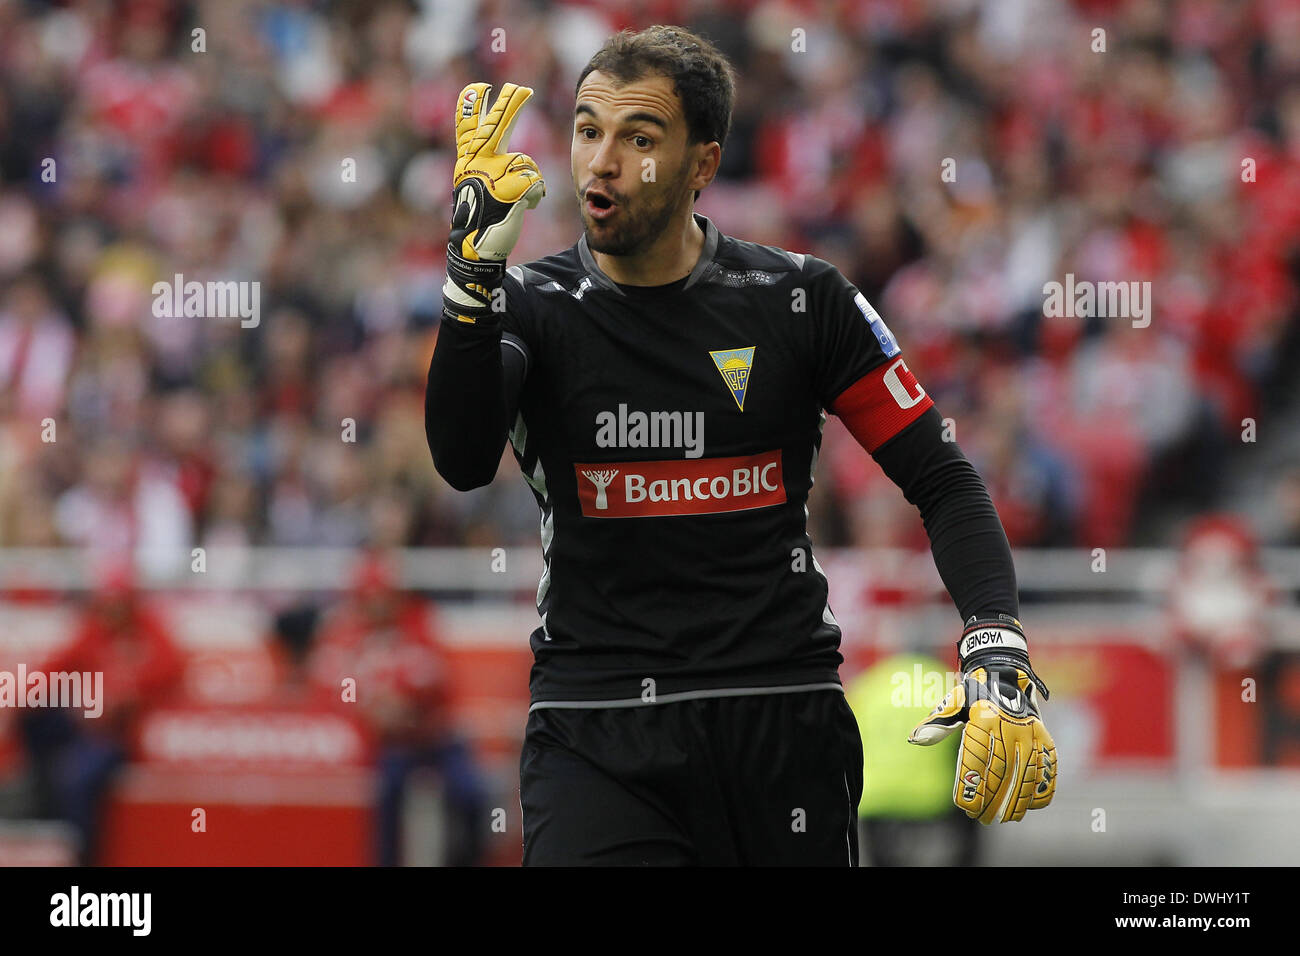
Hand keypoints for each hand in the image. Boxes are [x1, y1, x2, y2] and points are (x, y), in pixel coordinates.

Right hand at [443, 82, 545, 324]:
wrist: (477, 249)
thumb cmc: (482, 217)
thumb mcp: (479, 184)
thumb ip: (488, 162)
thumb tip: (500, 144)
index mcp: (467, 161)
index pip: (466, 126)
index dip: (471, 105)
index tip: (480, 87)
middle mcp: (476, 163)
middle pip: (497, 127)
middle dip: (510, 105)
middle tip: (522, 88)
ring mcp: (491, 176)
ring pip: (525, 162)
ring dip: (530, 179)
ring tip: (520, 199)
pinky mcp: (508, 190)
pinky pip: (536, 182)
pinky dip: (536, 195)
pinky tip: (527, 207)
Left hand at [908, 616, 1056, 823]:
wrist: (1004, 670)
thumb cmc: (973, 693)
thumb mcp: (953, 703)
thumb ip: (937, 724)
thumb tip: (914, 739)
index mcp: (983, 720)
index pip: (977, 762)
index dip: (972, 787)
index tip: (965, 807)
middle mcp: (1009, 727)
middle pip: (1002, 774)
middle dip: (992, 800)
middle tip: (983, 818)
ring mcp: (1030, 732)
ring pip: (1026, 774)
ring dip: (1017, 801)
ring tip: (1006, 818)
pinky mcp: (1044, 736)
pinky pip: (1048, 767)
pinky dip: (1042, 787)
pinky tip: (1033, 805)